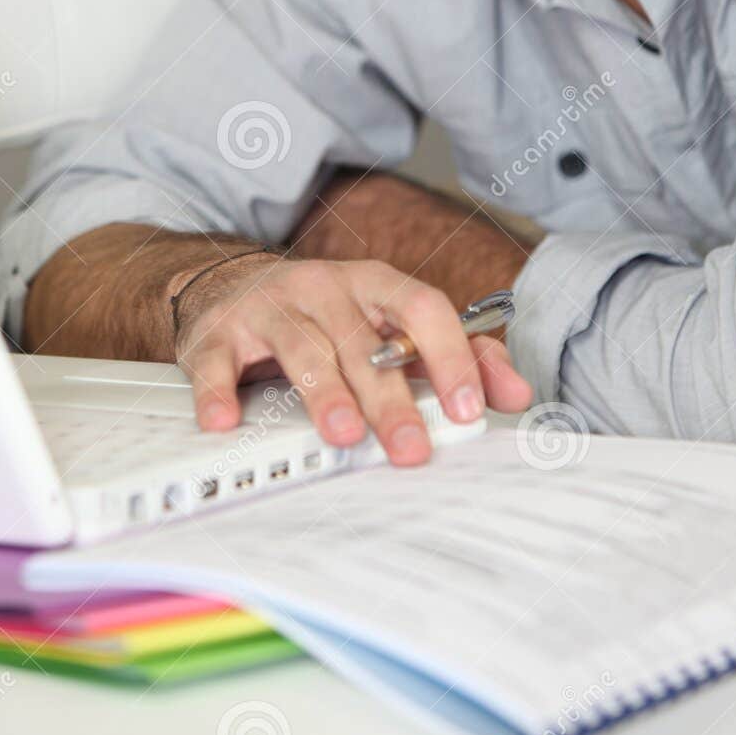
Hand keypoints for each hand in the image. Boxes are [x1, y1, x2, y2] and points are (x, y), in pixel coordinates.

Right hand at [173, 253, 531, 464]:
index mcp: (375, 285)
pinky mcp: (219, 332)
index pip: (422, 308)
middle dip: (390, 399)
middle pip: (363, 341)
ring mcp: (270, 307)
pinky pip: (219, 362)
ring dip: (323, 393)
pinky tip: (227, 420)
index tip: (467, 407)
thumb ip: (457, 357)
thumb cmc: (328, 317)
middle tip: (410, 449)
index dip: (449, 356)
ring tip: (343, 435)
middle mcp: (325, 289)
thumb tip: (517, 393)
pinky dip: (221, 391)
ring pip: (301, 347)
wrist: (235, 287)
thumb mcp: (392, 326)